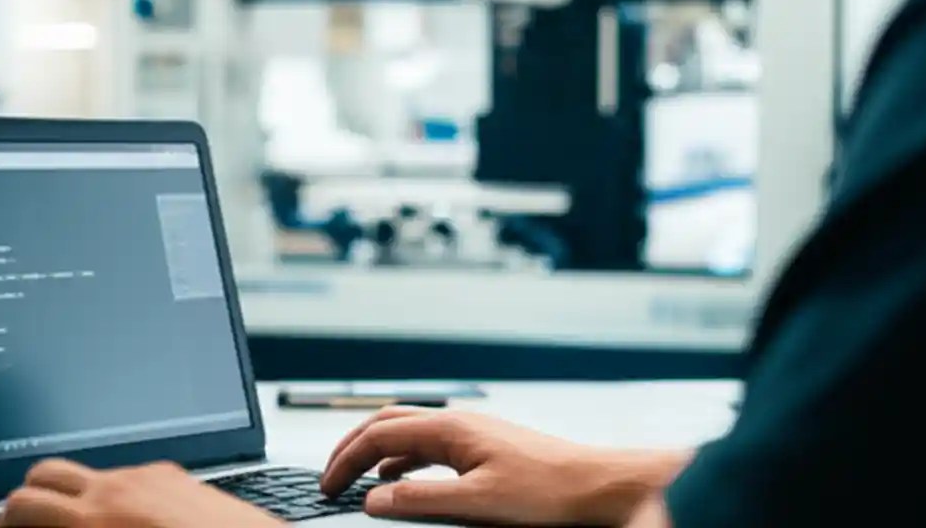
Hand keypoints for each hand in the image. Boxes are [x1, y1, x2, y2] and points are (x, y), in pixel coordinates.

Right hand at [0, 459, 284, 526]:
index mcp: (94, 520)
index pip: (21, 503)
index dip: (4, 521)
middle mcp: (118, 489)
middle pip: (44, 471)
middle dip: (30, 497)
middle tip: (32, 525)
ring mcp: (149, 476)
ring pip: (89, 471)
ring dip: (74, 493)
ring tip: (81, 523)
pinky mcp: (177, 475)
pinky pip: (130, 474)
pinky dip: (116, 492)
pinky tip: (130, 521)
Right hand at [321, 406, 688, 525]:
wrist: (598, 485)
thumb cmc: (549, 491)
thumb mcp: (477, 503)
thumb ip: (420, 500)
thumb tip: (373, 499)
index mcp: (450, 428)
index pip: (378, 435)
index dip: (345, 461)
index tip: (326, 487)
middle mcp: (457, 422)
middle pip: (386, 423)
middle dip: (351, 448)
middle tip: (329, 478)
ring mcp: (470, 432)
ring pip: (407, 432)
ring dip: (375, 453)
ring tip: (355, 480)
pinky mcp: (482, 447)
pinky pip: (428, 446)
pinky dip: (402, 461)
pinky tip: (401, 481)